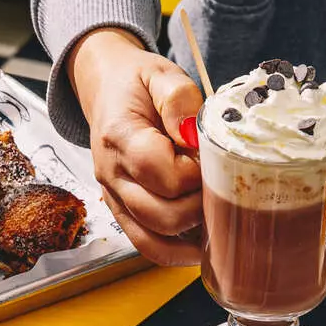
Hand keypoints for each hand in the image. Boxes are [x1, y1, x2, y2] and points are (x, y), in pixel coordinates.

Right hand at [68, 28, 203, 265]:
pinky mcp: (122, 211)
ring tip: (217, 217)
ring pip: (153, 241)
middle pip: (161, 215)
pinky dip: (177, 252)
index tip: (211, 159)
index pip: (162, 174)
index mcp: (119, 136)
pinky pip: (148, 246)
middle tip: (220, 187)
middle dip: (200, 207)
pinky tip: (203, 243)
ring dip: (192, 236)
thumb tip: (193, 134)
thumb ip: (179, 99)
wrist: (106, 90)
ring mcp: (114, 197)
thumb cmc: (136, 83)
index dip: (196, 174)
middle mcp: (111, 174)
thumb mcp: (161, 74)